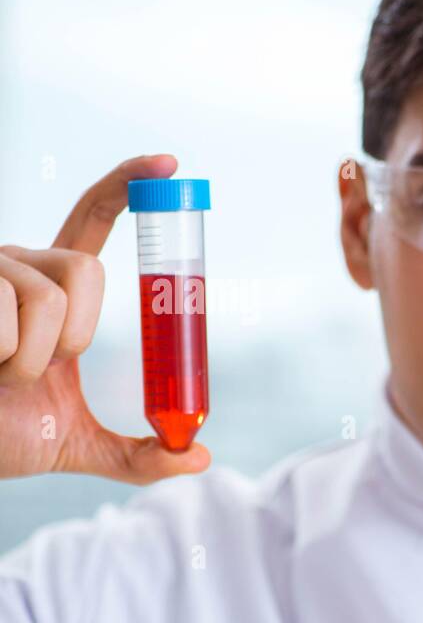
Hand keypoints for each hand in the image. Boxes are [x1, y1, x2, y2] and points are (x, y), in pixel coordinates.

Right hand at [0, 155, 210, 483]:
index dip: (127, 183)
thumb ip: (138, 455)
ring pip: (43, 299)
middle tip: (39, 368)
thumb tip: (202, 460)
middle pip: (85, 271)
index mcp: (51, 286)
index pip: (92, 218)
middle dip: (73, 336)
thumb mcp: (75, 445)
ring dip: (28, 359)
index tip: (169, 162)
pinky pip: (2, 315)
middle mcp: (16, 264)